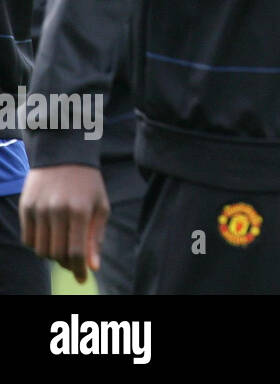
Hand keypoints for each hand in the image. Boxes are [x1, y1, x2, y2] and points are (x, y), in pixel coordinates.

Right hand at [19, 164, 109, 282]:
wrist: (64, 155)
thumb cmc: (88, 184)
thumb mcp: (100, 207)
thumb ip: (96, 237)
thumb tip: (92, 266)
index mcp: (79, 210)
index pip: (75, 251)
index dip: (79, 269)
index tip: (83, 279)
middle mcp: (57, 211)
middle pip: (56, 254)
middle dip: (66, 263)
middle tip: (74, 261)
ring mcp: (38, 209)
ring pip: (40, 249)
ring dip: (52, 255)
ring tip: (62, 246)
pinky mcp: (25, 208)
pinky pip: (28, 239)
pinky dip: (38, 245)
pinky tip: (49, 237)